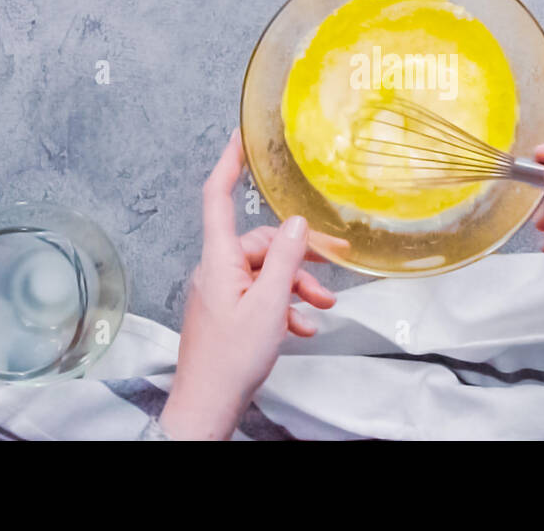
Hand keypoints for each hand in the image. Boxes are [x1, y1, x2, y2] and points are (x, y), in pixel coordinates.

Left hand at [159, 129, 335, 439]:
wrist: (206, 406)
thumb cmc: (230, 361)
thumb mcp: (269, 305)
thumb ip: (284, 260)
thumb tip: (297, 223)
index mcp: (219, 259)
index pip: (218, 198)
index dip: (229, 164)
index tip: (240, 138)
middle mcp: (217, 270)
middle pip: (261, 242)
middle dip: (300, 255)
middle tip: (337, 262)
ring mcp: (222, 292)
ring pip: (266, 272)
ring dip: (298, 286)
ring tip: (321, 307)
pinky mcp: (228, 313)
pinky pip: (260, 296)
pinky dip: (285, 306)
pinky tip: (302, 326)